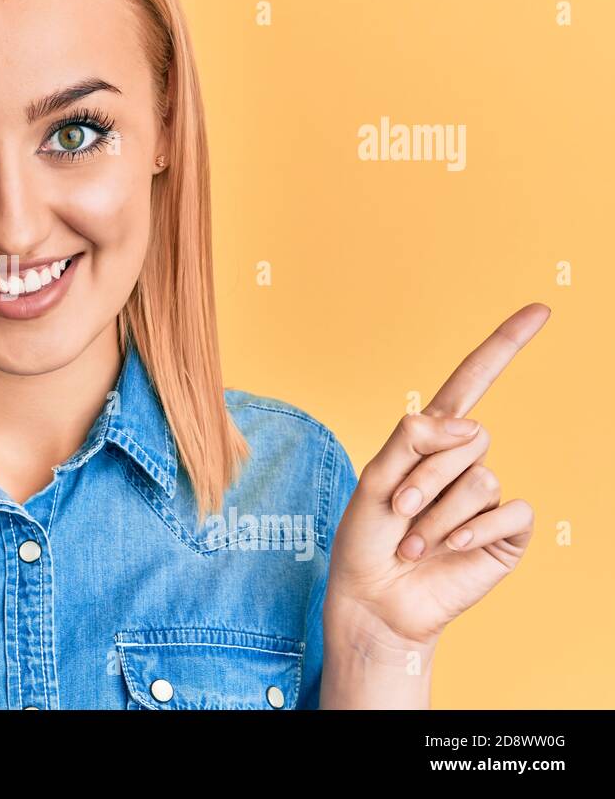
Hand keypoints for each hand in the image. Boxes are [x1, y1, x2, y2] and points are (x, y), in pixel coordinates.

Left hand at [324, 303, 548, 688]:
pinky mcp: (506, 531)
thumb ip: (413, 439)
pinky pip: (507, 509)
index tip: (541, 309)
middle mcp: (463, 462)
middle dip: (425, 475)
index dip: (505, 345)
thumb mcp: (376, 478)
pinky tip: (451, 548)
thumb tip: (465, 422)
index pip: (471, 382)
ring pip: (480, 477)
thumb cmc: (367, 539)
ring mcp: (487, 496)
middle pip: (467, 436)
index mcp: (429, 440)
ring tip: (414, 540)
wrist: (375, 599)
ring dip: (438, 512)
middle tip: (399, 511)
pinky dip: (473, 528)